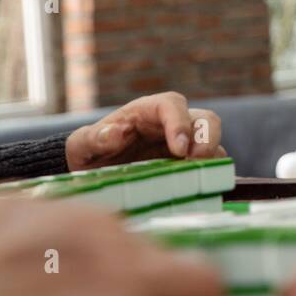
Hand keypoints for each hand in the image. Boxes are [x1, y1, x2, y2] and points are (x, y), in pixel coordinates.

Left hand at [0, 197, 222, 295]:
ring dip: (86, 263)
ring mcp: (52, 208)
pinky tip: (12, 278)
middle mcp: (102, 230)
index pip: (202, 277)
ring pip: (95, 233)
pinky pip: (44, 221)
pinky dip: (40, 248)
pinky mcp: (5, 201)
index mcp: (130, 274)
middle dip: (135, 286)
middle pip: (146, 255)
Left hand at [65, 92, 223, 170]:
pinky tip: (197, 191)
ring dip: (212, 159)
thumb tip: (115, 133)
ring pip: (213, 144)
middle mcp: (172, 125)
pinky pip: (210, 167)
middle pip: (205, 120)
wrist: (94, 176)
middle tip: (198, 162)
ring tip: (200, 179)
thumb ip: (92, 137)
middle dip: (208, 138)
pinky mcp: (188, 167)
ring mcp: (184, 146)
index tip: (179, 149)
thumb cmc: (89, 154)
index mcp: (147, 111)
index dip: (180, 123)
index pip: (172, 105)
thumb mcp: (81, 146)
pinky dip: (210, 177)